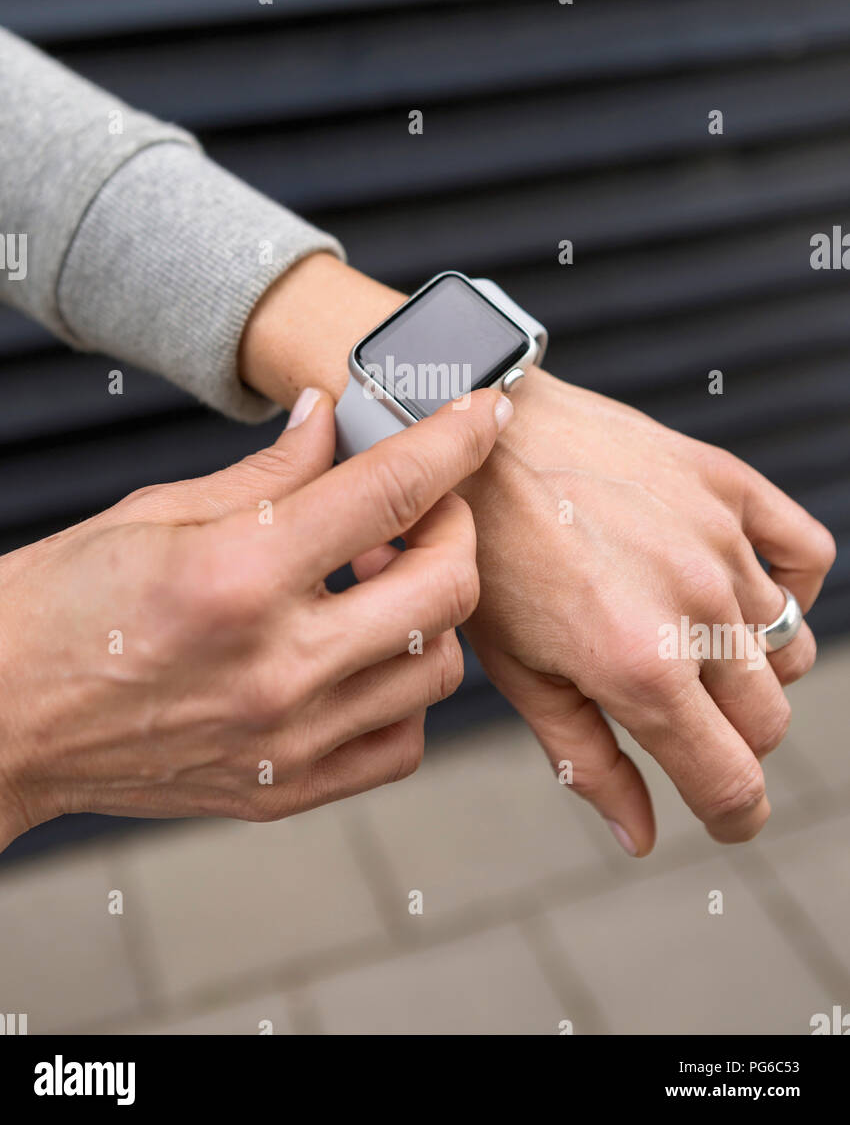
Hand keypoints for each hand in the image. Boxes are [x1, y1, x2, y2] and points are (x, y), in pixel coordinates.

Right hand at [0, 387, 508, 864]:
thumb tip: (330, 416)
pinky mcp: (285, 788)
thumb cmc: (58, 607)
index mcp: (239, 575)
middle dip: (455, 527)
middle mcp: (277, 666)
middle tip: (420, 507)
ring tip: (374, 581)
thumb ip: (267, 471)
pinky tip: (359, 653)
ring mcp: (288, 739)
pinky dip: (402, 689)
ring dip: (429, 610)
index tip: (482, 412)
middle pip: (445, 587)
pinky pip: (400, 741)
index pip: (390, 491)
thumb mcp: (155, 509)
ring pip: (438, 668)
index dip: (452, 439)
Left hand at [462, 369, 835, 854]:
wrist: (471, 441)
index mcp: (638, 667)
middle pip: (768, 723)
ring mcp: (718, 541)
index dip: (734, 816)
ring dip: (751, 671)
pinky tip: (737, 591)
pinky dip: (788, 586)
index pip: (732, 779)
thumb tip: (640, 836)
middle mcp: (695, 608)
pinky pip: (807, 555)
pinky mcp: (725, 484)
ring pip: (788, 650)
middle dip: (731, 743)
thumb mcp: (516, 672)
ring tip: (688, 647)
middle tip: (678, 719)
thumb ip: (587, 760)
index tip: (723, 816)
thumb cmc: (480, 556)